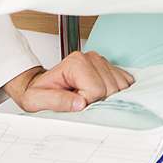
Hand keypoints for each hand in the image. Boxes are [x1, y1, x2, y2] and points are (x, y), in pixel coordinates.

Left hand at [4, 50, 134, 113]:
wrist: (39, 85)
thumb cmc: (39, 92)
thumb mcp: (37, 100)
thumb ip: (57, 101)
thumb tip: (80, 103)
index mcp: (75, 63)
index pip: (97, 90)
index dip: (86, 102)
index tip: (73, 102)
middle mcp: (91, 58)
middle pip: (111, 88)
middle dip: (98, 101)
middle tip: (79, 100)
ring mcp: (101, 61)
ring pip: (121, 86)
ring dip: (107, 97)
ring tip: (88, 96)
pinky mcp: (109, 67)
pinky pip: (125, 81)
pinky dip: (116, 92)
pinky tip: (100, 95)